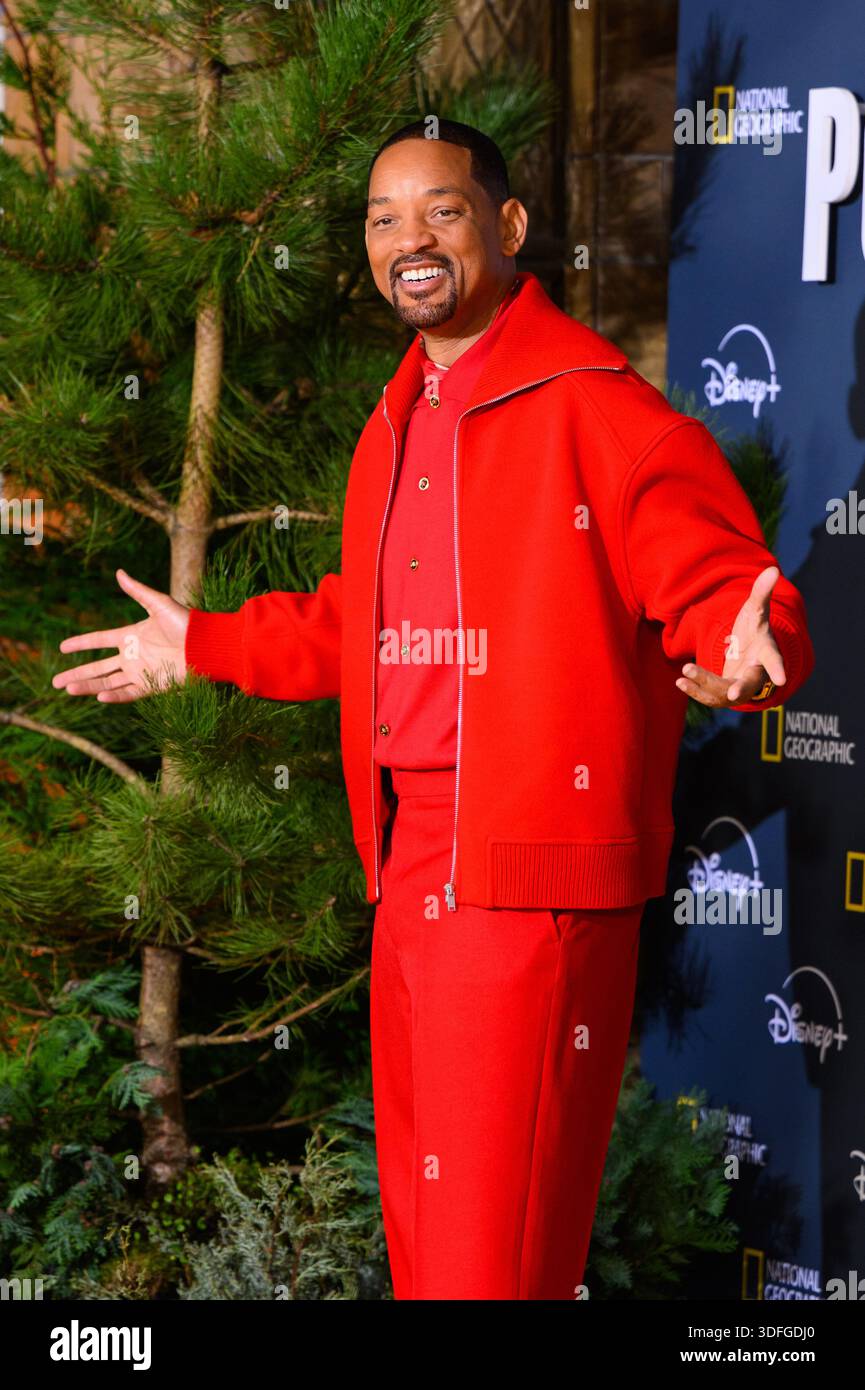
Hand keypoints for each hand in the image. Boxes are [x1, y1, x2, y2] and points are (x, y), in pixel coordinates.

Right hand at [52, 569, 189, 703]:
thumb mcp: (159, 604)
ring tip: (67, 689)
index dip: (81, 643)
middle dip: (77, 674)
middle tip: (55, 682)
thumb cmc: (187, 623)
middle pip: (99, 668)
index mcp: (132, 636)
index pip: (99, 640)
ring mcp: (142, 672)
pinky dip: (114, 696)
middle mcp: (133, 656)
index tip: (62, 647)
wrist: (208, 646)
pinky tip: (98, 696)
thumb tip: (119, 572)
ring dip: (88, 686)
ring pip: (109, 682)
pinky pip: (129, 693)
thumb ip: (137, 591)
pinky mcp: (153, 686)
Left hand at [675, 565, 786, 707]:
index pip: (774, 660)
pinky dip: (696, 691)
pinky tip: (680, 682)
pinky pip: (711, 698)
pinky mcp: (724, 695)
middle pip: (749, 684)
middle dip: (740, 689)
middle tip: (733, 694)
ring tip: (686, 670)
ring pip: (725, 694)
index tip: (781, 679)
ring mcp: (740, 688)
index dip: (777, 669)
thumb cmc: (754, 631)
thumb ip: (762, 593)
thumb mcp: (756, 611)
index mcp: (766, 653)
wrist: (748, 655)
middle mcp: (755, 674)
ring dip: (705, 685)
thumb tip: (773, 569)